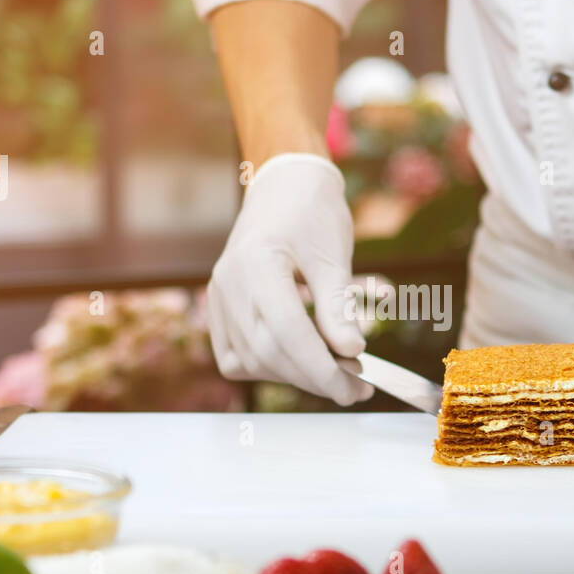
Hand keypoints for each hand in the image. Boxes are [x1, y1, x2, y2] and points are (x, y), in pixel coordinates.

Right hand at [207, 153, 373, 405]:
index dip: (321, 370)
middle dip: (314, 379)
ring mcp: (219, 296)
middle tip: (355, 387)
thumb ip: (338, 307)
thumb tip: (350, 352)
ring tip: (337, 372)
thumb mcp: (334, 256)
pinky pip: (235, 354)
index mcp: (255, 265)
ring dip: (295, 376)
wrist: (284, 184)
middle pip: (267, 354)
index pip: (287, 335)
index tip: (354, 388)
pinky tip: (301, 361)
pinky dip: (269, 366)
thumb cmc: (312, 211)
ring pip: (250, 360)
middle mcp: (228, 284)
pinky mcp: (220, 306)